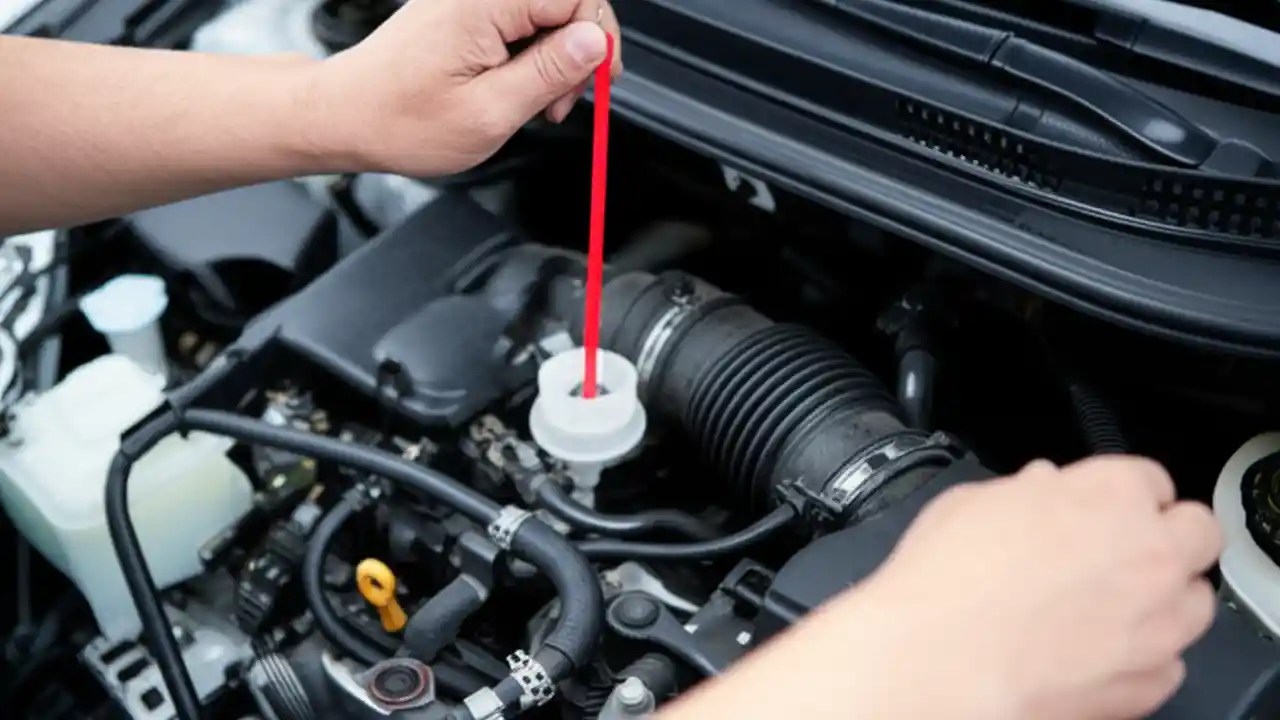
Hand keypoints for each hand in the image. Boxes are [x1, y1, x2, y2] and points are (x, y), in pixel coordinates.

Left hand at [305, 0, 622, 176]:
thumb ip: (548, 73)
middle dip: (578, 52)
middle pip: (564, 3)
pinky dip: (529, 58)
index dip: (599, 38)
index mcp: (484, 3)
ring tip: (538, 105)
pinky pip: (519, 23)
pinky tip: (518, 91)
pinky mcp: (465, 12)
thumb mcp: (489, 112)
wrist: (345, 117)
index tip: (599, 81)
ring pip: (545, 16)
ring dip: (554, 60)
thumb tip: (595, 43)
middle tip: (563, 102)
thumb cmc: (400, 120)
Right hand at [860, 457, 1222, 718]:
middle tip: (1122, 550)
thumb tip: (1039, 490)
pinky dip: (1142, 656)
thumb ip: (1023, 492)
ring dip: (1164, 597)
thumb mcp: (971, 504)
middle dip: (1166, 536)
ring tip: (1109, 607)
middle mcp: (1150, 554)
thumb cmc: (945, 582)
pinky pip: (1170, 662)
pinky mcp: (1150, 682)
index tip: (1104, 507)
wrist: (937, 662)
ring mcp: (1159, 623)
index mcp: (1110, 495)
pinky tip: (1095, 652)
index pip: (1150, 479)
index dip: (1121, 493)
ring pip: (1196, 601)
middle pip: (1198, 531)